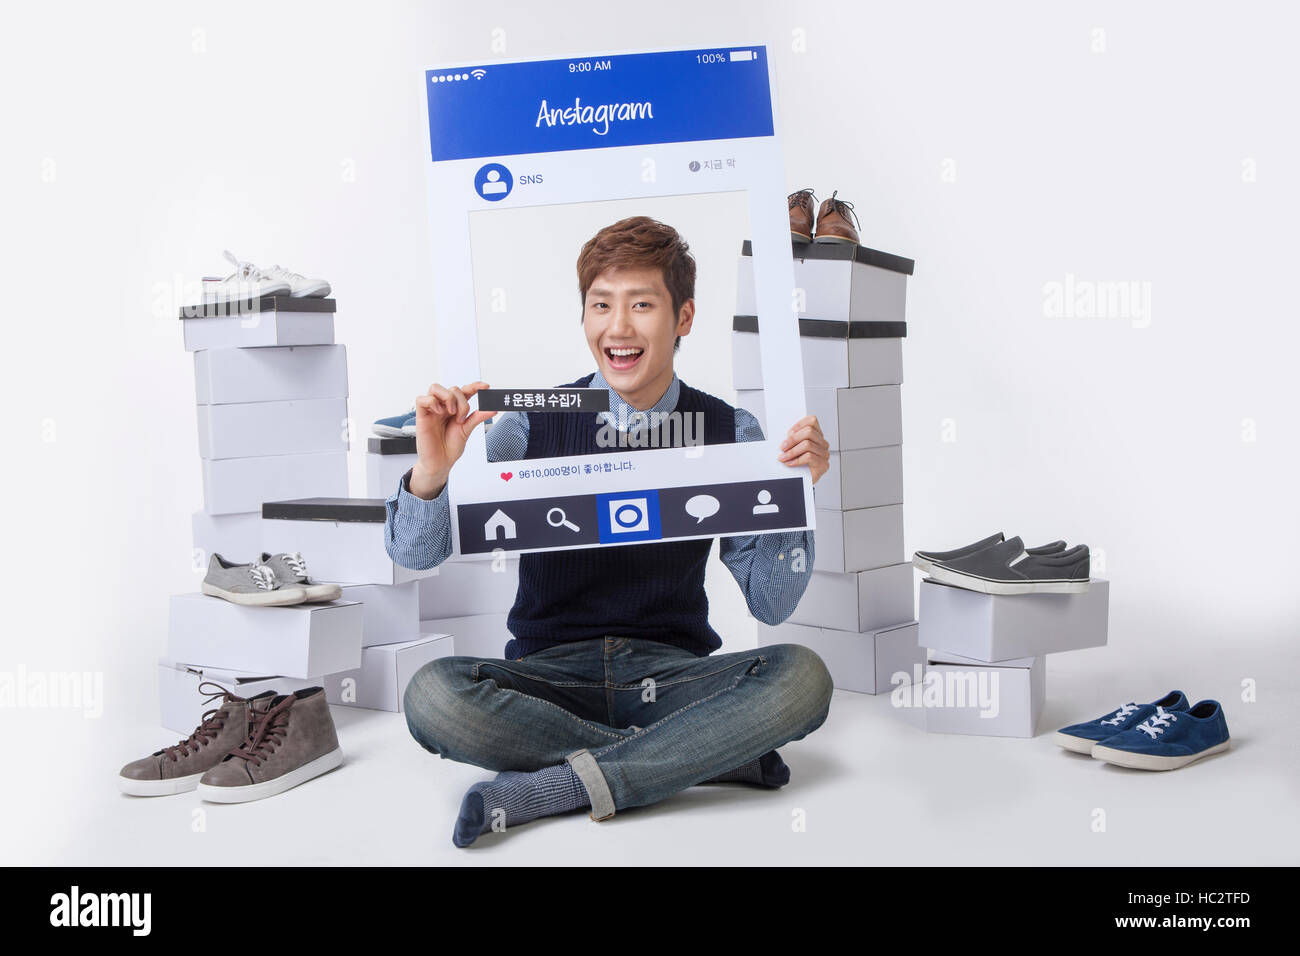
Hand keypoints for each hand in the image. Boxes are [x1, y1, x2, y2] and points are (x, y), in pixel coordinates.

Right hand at [406, 381, 496, 498]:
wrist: (441, 462)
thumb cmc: (451, 447)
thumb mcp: (467, 430)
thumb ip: (478, 417)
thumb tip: (492, 409)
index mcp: (455, 408)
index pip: (464, 391)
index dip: (474, 386)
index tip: (486, 387)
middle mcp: (444, 407)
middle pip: (452, 389)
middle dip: (461, 401)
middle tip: (461, 418)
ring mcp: (432, 410)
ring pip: (435, 388)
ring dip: (447, 397)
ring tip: (451, 413)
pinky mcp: (421, 416)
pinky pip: (421, 399)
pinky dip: (432, 402)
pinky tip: (439, 412)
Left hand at [778, 414, 829, 484]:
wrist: (800, 481)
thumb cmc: (797, 463)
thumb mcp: (792, 447)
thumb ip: (791, 439)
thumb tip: (784, 436)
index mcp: (817, 435)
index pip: (812, 421)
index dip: (798, 425)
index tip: (788, 434)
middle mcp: (822, 443)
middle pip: (809, 432)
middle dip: (792, 439)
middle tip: (782, 447)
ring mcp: (824, 453)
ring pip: (807, 445)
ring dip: (792, 452)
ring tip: (783, 457)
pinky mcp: (823, 465)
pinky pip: (809, 457)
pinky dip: (796, 460)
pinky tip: (790, 463)